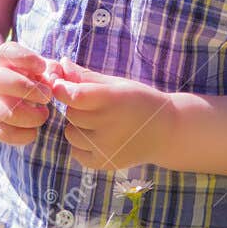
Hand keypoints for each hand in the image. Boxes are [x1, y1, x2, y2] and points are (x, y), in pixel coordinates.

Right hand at [0, 40, 53, 146]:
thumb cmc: (17, 72)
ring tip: (43, 114)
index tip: (41, 67)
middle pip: (16, 85)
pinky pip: (8, 134)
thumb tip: (57, 79)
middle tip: (47, 96)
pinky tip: (34, 128)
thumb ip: (50, 67)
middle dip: (38, 92)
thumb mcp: (30, 61)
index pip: (13, 53)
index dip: (31, 60)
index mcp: (2, 57)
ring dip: (35, 117)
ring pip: (12, 114)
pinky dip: (26, 135)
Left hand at [48, 57, 174, 170]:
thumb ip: (86, 76)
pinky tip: (98, 137)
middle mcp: (109, 125)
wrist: (166, 132)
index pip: (74, 95)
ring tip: (98, 121)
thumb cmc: (141, 101)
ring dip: (77, 126)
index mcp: (113, 100)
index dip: (62, 88)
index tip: (60, 84)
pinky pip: (75, 151)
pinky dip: (81, 144)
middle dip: (75, 106)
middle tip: (93, 104)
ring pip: (70, 133)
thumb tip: (59, 64)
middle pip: (71, 113)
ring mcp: (105, 147)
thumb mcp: (118, 84)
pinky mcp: (103, 163)